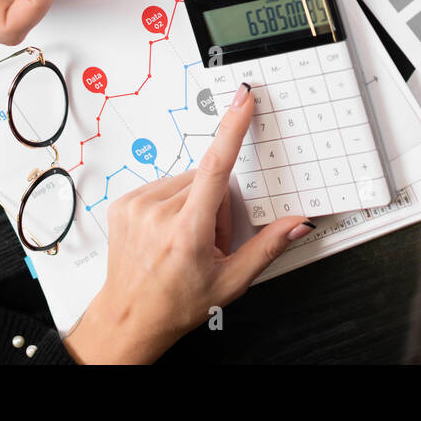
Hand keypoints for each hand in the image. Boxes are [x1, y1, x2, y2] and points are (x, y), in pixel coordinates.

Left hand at [63, 85, 312, 363]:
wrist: (129, 318)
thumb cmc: (174, 304)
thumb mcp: (230, 282)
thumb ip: (268, 247)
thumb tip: (296, 223)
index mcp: (186, 231)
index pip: (215, 167)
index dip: (233, 129)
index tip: (242, 102)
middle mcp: (158, 213)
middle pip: (206, 181)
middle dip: (217, 205)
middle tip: (210, 240)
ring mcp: (136, 206)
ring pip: (185, 182)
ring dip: (194, 203)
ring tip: (186, 239)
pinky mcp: (124, 203)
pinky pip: (163, 187)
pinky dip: (173, 204)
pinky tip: (168, 231)